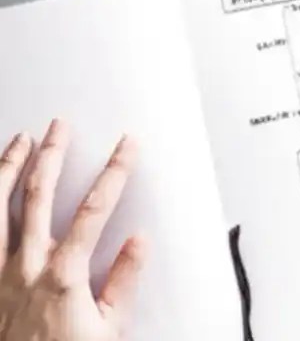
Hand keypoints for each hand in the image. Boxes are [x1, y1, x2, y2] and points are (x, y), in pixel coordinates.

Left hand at [0, 120, 144, 340]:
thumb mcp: (109, 330)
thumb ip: (122, 282)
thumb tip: (138, 242)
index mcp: (64, 275)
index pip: (95, 209)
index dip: (114, 172)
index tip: (126, 147)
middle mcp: (25, 267)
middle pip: (37, 197)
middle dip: (52, 156)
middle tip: (61, 127)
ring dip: (7, 170)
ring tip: (19, 142)